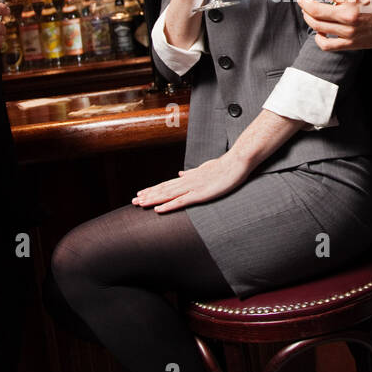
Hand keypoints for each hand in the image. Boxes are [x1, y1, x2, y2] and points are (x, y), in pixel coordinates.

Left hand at [132, 153, 250, 212]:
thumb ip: (191, 173)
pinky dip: (168, 206)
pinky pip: (181, 201)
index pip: (167, 184)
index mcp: (188, 177)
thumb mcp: (204, 168)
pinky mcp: (201, 194)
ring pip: (168, 195)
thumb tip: (180, 173)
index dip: (153, 189)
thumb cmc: (224, 166)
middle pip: (163, 189)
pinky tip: (158, 209)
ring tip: (140, 204)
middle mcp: (187, 181)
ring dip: (153, 200)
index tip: (141, 193)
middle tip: (133, 201)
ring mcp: (193, 188)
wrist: (237, 162)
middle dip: (148, 195)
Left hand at [297, 0, 371, 50]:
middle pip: (315, 11)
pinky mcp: (350, 44)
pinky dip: (318, 39)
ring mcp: (348, 32)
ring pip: (318, 27)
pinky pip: (327, 45)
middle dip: (304, 4)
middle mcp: (348, 16)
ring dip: (308, 18)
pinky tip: (318, 32)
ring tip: (307, 13)